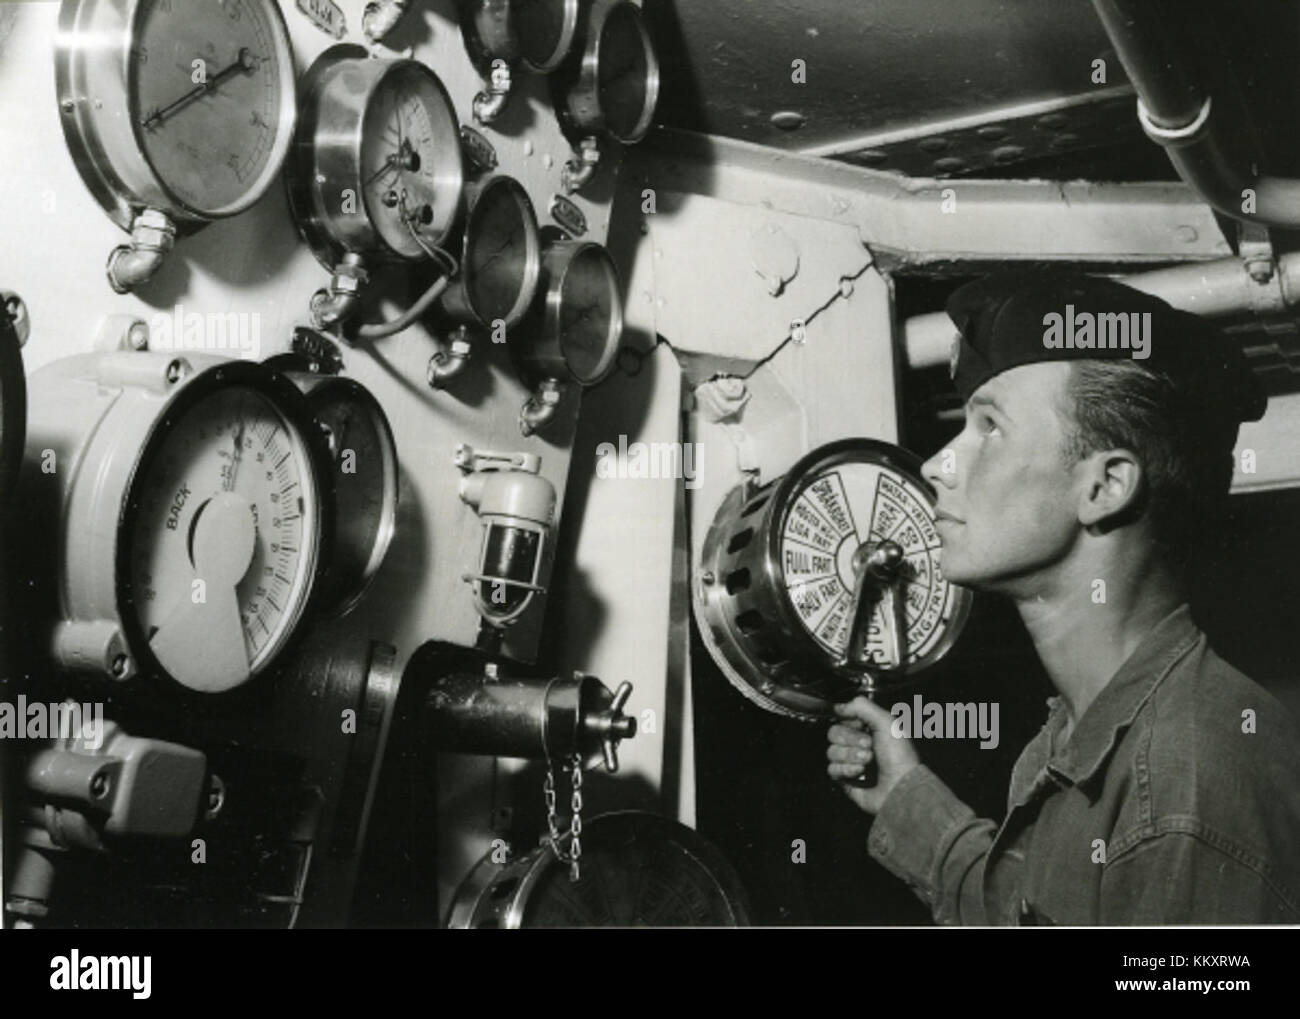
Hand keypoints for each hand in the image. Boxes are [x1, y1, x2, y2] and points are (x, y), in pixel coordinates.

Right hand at [827, 696, 920, 814]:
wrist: (900, 787)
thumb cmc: (899, 757)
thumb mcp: (886, 721)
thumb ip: (861, 706)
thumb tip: (839, 706)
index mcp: (869, 729)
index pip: (843, 717)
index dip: (849, 720)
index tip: (860, 725)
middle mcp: (858, 744)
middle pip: (834, 733)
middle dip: (851, 739)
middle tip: (869, 745)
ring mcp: (851, 762)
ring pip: (831, 751)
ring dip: (850, 755)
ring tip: (867, 761)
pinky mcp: (845, 778)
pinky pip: (832, 768)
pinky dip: (847, 769)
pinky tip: (861, 772)